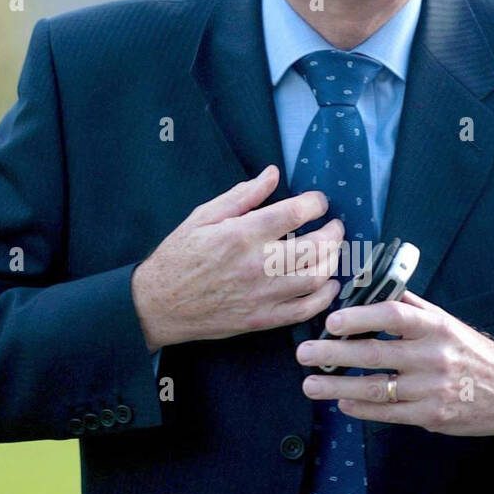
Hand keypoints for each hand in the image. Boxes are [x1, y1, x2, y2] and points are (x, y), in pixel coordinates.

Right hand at [130, 165, 342, 348]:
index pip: (294, 213)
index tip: (318, 202)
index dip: (316, 203)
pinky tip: (328, 284)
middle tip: (334, 226)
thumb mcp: (203, 216)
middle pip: (315, 246)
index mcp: (241, 234)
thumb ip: (242, 195)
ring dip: (333, 261)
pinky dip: (324, 297)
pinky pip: (305, 310)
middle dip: (333, 232)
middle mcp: (256, 265)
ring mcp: (261, 295)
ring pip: (316, 278)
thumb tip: (272, 174)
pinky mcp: (262, 319)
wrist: (160, 304)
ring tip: (332, 251)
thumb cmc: (180, 256)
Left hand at [293, 288, 493, 436]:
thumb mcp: (446, 322)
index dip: (360, 317)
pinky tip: (342, 402)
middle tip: (304, 354)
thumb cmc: (470, 352)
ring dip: (338, 387)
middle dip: (334, 354)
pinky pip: (389, 412)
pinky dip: (362, 408)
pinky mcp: (431, 416)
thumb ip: (410, 306)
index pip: (393, 316)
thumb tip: (370, 286)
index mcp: (435, 326)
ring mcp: (432, 389)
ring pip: (377, 388)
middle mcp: (433, 356)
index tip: (332, 320)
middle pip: (375, 355)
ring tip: (310, 385)